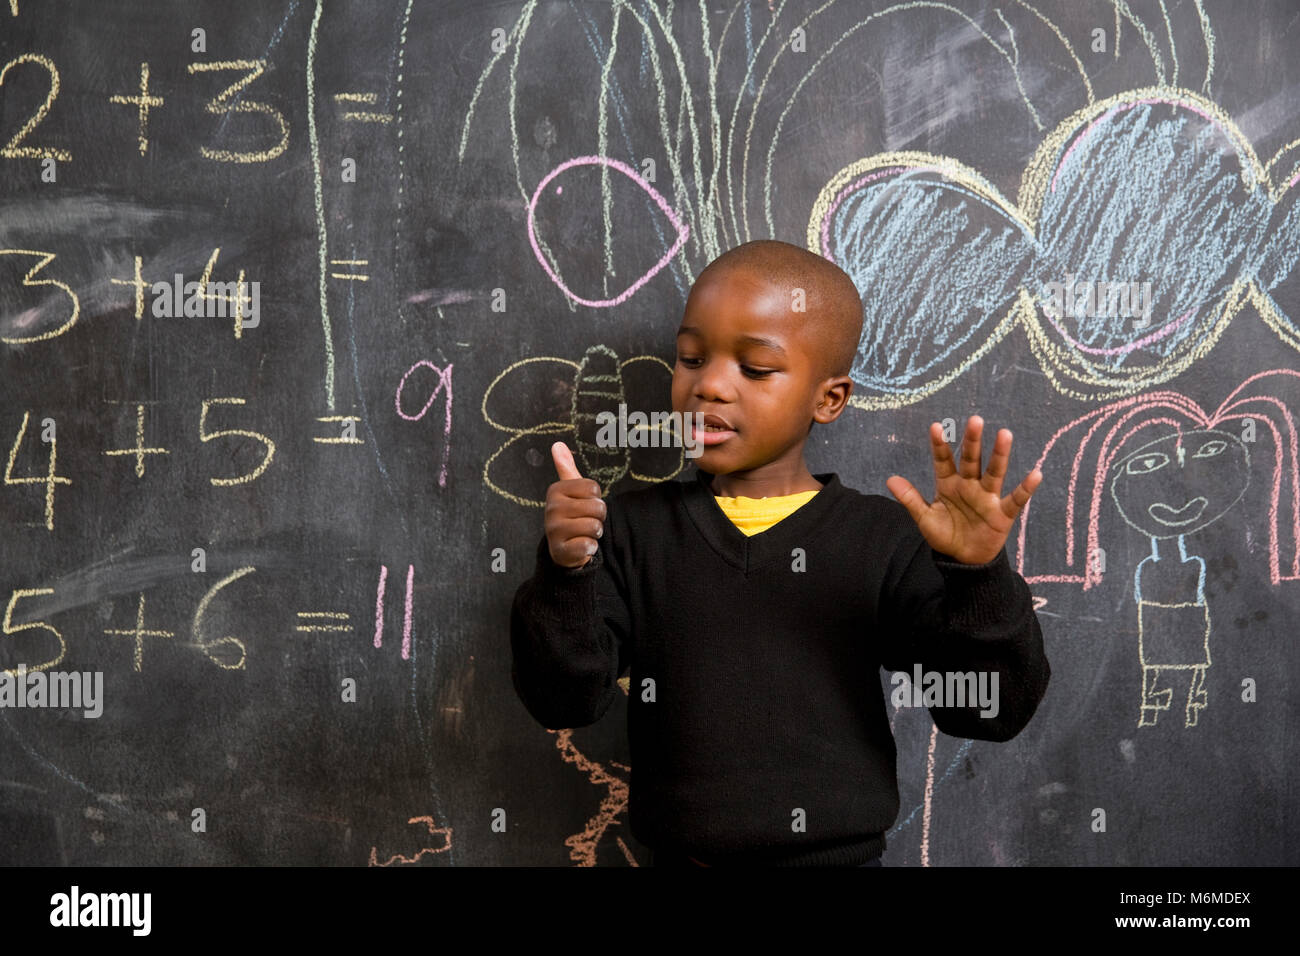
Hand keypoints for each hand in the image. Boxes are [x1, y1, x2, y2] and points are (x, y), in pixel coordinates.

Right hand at [545, 442, 606, 568]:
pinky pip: (588, 545)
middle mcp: (551, 508)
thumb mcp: (571, 491)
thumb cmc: (572, 515)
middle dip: (598, 517)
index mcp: (555, 490)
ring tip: (583, 533)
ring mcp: (554, 530)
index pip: (593, 488)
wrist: (563, 548)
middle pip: (597, 507)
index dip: (596, 498)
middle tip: (585, 520)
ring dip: (595, 533)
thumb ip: (566, 467)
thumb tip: (557, 444)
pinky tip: (580, 546)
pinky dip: (590, 548)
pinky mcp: (560, 551)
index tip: (585, 503)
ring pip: (594, 526)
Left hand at [885, 416, 1041, 564]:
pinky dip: (1026, 488)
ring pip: (994, 472)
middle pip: (972, 460)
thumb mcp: (925, 518)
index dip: (939, 445)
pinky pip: (1016, 499)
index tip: (935, 427)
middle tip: (975, 420)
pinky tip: (1035, 474)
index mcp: (948, 484)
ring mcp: (987, 497)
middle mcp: (969, 485)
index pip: (943, 461)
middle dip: (973, 441)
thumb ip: (910, 499)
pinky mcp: (1003, 513)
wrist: (964, 559)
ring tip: (1004, 434)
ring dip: (999, 455)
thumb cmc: (945, 535)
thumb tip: (890, 479)